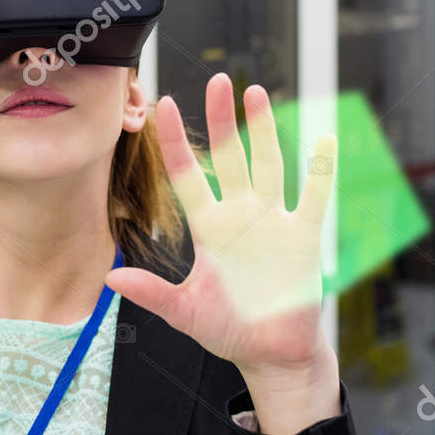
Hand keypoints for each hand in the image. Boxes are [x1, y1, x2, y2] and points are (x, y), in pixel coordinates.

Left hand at [104, 75, 341, 434]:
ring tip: (256, 94)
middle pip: (231, 157)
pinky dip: (320, 170)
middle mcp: (240, 216)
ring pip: (268, 165)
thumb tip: (111, 276)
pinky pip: (313, 197)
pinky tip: (323, 140)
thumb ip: (153, 293)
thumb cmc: (228, 330)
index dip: (176, 143)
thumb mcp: (186, 313)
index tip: (163, 106)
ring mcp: (273, 223)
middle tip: (219, 80)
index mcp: (209, 229)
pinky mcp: (303, 237)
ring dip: (264, 131)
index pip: (188, 177)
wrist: (271, 354)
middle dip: (224, 120)